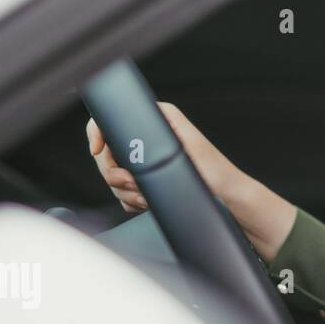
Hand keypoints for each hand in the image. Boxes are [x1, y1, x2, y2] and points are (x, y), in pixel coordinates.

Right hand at [86, 103, 296, 260]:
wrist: (227, 197)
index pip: (109, 122)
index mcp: (157, 121)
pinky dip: (132, 201)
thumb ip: (157, 131)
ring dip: (126, 192)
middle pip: (105, 155)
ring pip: (112, 177)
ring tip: (147, 196)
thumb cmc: (214, 171)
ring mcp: (146, 162)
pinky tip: (148, 203)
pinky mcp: (147, 182)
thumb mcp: (184, 145)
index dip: (97, 135)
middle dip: (116, 175)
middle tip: (134, 185)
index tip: (99, 150)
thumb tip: (129, 123)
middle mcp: (149, 139)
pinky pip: (123, 193)